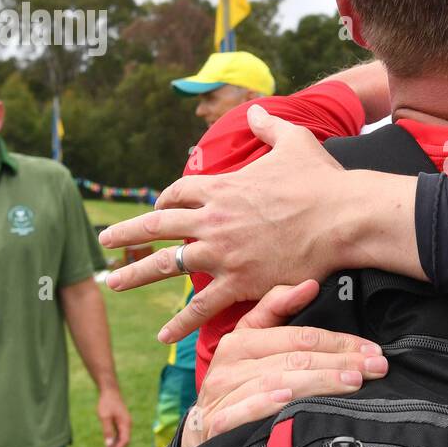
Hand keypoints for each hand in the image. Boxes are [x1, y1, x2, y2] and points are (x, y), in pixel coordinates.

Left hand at [97, 387, 131, 446]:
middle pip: (124, 441)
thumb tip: (108, 444)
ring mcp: (125, 423)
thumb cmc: (107, 403)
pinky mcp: (121, 422)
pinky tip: (109, 446)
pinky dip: (115, 441)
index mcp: (125, 423)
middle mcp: (127, 424)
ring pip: (122, 439)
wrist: (110, 391)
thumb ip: (107, 431)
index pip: (124, 441)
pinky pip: (120, 435)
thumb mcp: (105, 417)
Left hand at [100, 106, 363, 342]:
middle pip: (157, 225)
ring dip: (135, 273)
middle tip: (105, 239)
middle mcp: (213, 220)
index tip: (159, 207)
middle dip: (127, 233)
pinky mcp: (240, 281)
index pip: (179, 192)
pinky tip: (161, 336)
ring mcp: (223, 253)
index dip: (166, 199)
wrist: (342, 216)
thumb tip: (255, 110)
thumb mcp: (293, 140)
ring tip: (113, 282)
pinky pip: (202, 305)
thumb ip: (269, 126)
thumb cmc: (321, 180)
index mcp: (222, 187)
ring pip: (166, 265)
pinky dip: (180, 322)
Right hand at [180, 281, 387, 446]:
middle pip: (295, 359)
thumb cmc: (239, 382)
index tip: (372, 351)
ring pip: (277, 382)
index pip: (299, 336)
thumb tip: (311, 283)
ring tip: (352, 384)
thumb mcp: (253, 341)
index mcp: (241, 340)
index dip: (339, 342)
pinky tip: (291, 401)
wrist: (203, 430)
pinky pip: (244, 411)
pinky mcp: (216, 424)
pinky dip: (267, 405)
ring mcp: (221, 394)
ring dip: (317, 383)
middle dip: (340, 363)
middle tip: (376, 368)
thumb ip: (278, 310)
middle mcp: (230, 363)